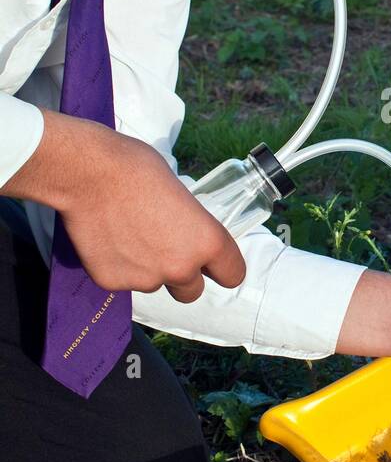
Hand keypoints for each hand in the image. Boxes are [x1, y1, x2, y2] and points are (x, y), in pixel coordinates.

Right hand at [5, 110, 245, 303]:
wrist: (87, 173)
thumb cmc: (136, 169)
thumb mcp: (180, 192)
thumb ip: (190, 223)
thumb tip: (185, 230)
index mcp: (207, 242)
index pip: (233, 275)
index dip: (223, 268)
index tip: (213, 264)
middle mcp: (180, 268)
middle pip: (192, 292)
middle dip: (182, 275)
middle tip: (164, 250)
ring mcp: (145, 280)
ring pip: (154, 284)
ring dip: (147, 269)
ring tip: (129, 236)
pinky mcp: (112, 282)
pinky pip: (122, 280)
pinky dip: (117, 266)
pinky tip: (108, 239)